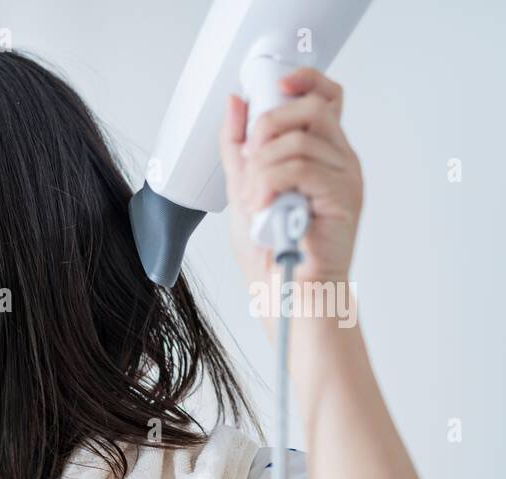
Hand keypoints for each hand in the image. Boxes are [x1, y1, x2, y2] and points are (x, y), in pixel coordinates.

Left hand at [219, 67, 362, 289]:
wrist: (285, 293)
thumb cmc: (270, 251)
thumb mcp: (242, 188)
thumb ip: (238, 146)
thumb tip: (236, 101)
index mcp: (321, 153)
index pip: (326, 97)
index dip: (304, 81)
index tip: (275, 85)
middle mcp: (340, 159)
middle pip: (311, 108)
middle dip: (268, 126)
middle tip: (250, 160)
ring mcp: (345, 177)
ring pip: (299, 140)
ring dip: (262, 168)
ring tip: (255, 199)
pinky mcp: (344, 196)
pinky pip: (300, 168)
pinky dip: (270, 184)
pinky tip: (264, 207)